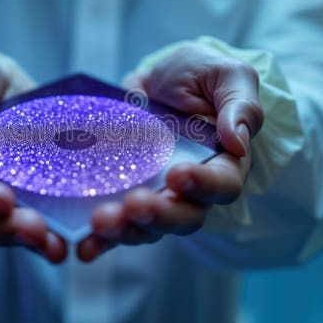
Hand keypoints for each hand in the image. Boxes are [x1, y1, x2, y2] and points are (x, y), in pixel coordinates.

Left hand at [77, 43, 263, 261]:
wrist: (160, 76)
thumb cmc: (201, 75)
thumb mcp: (228, 75)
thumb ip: (240, 105)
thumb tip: (238, 141)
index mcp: (223, 163)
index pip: (222, 185)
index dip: (203, 186)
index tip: (178, 175)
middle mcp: (191, 189)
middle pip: (183, 217)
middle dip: (158, 216)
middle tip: (134, 205)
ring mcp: (157, 196)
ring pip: (147, 226)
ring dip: (125, 229)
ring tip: (102, 221)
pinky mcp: (125, 197)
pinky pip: (115, 224)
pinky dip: (99, 240)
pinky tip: (83, 247)